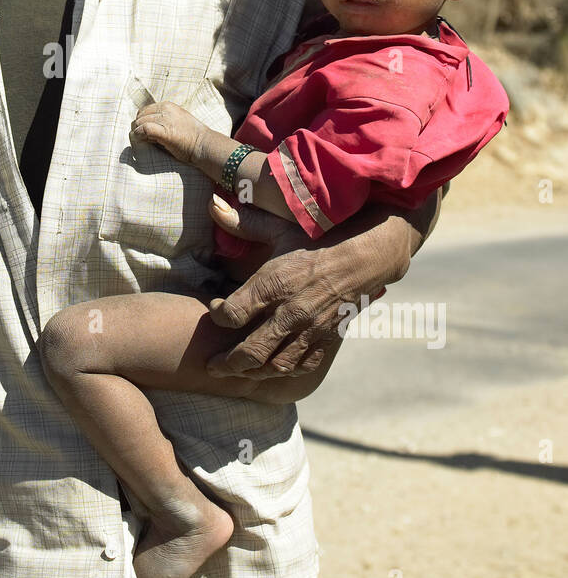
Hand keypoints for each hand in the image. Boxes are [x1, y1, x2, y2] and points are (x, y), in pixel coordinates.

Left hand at [130, 101, 206, 164]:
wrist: (204, 145)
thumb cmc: (192, 136)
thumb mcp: (177, 119)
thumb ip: (163, 119)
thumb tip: (145, 126)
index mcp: (168, 105)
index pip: (145, 110)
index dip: (142, 121)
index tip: (145, 131)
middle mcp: (165, 109)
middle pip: (140, 116)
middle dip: (139, 127)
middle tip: (144, 138)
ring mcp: (165, 120)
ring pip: (140, 123)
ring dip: (139, 133)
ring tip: (146, 141)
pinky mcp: (164, 131)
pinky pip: (144, 130)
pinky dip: (140, 135)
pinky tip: (144, 141)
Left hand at [204, 195, 406, 378]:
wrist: (363, 257)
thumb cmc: (317, 241)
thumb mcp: (279, 229)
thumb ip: (244, 223)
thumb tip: (213, 205)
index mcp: (272, 285)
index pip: (231, 315)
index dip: (217, 317)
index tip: (217, 309)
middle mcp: (289, 312)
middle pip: (250, 352)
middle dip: (227, 363)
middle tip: (213, 366)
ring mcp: (309, 330)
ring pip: (275, 365)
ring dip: (254, 372)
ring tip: (240, 371)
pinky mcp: (326, 339)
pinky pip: (302, 366)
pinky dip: (285, 371)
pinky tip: (273, 367)